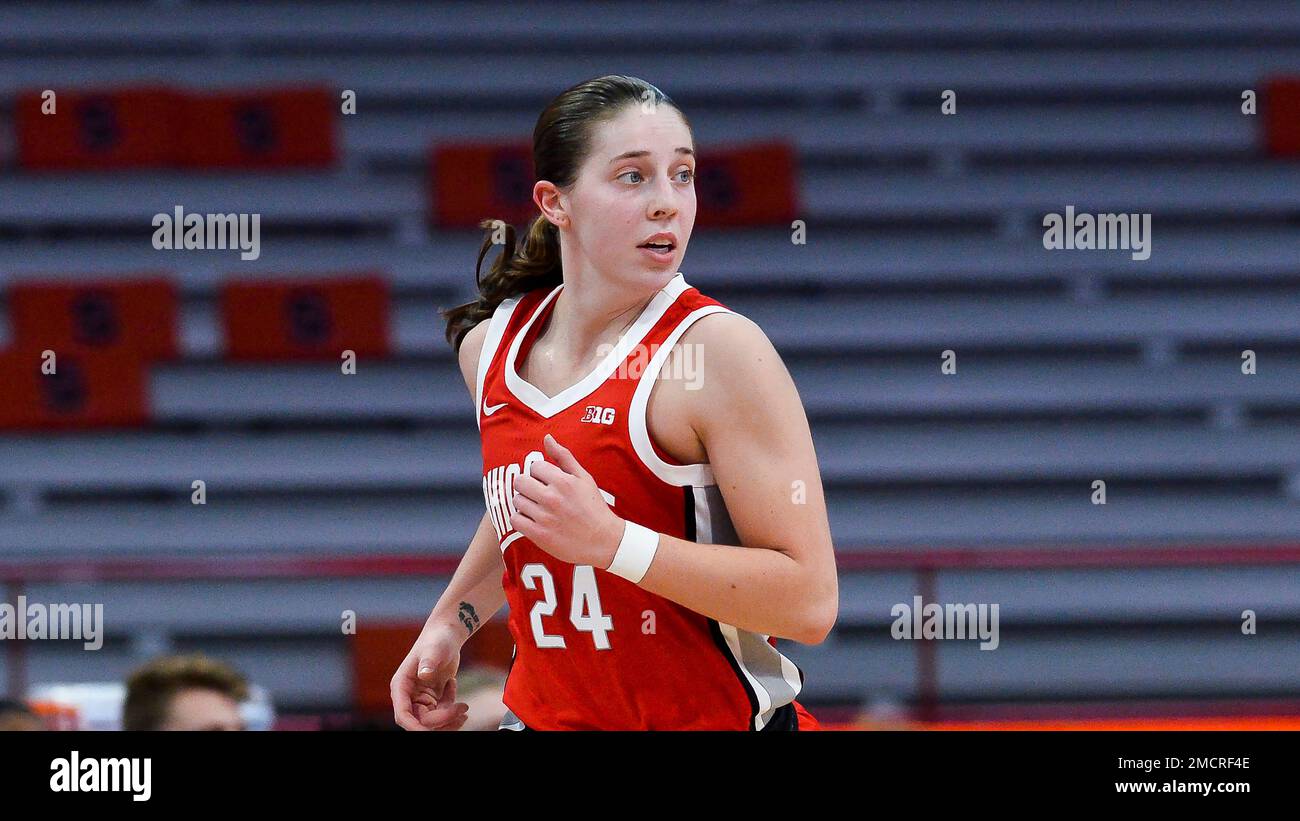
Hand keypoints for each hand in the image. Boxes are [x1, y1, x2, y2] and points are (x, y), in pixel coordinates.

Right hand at [390, 625, 469, 730]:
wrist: (447, 634)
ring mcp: (420, 698)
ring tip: (464, 707)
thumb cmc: (437, 639)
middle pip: (422, 721)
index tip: (430, 732)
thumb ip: (429, 661)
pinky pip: (441, 714)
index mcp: (401, 685)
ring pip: (432, 722)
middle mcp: (408, 695)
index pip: (403, 714)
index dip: (415, 727)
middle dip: (442, 720)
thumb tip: (424, 674)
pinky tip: (453, 684)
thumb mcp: (434, 649)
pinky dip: (452, 709)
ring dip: (449, 719)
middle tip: (462, 709)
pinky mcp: (432, 699)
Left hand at [510, 433, 625, 567]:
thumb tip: (547, 438)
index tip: (547, 482)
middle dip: (528, 485)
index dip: (539, 473)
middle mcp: (552, 498)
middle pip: (520, 481)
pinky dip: (521, 519)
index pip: (534, 467)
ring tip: (538, 508)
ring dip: (524, 502)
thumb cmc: (593, 507)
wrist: (603, 540)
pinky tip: (533, 520)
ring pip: (517, 500)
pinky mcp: (539, 535)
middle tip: (538, 493)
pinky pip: (515, 520)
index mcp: (563, 481)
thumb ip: (564, 456)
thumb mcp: (584, 478)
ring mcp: (544, 517)